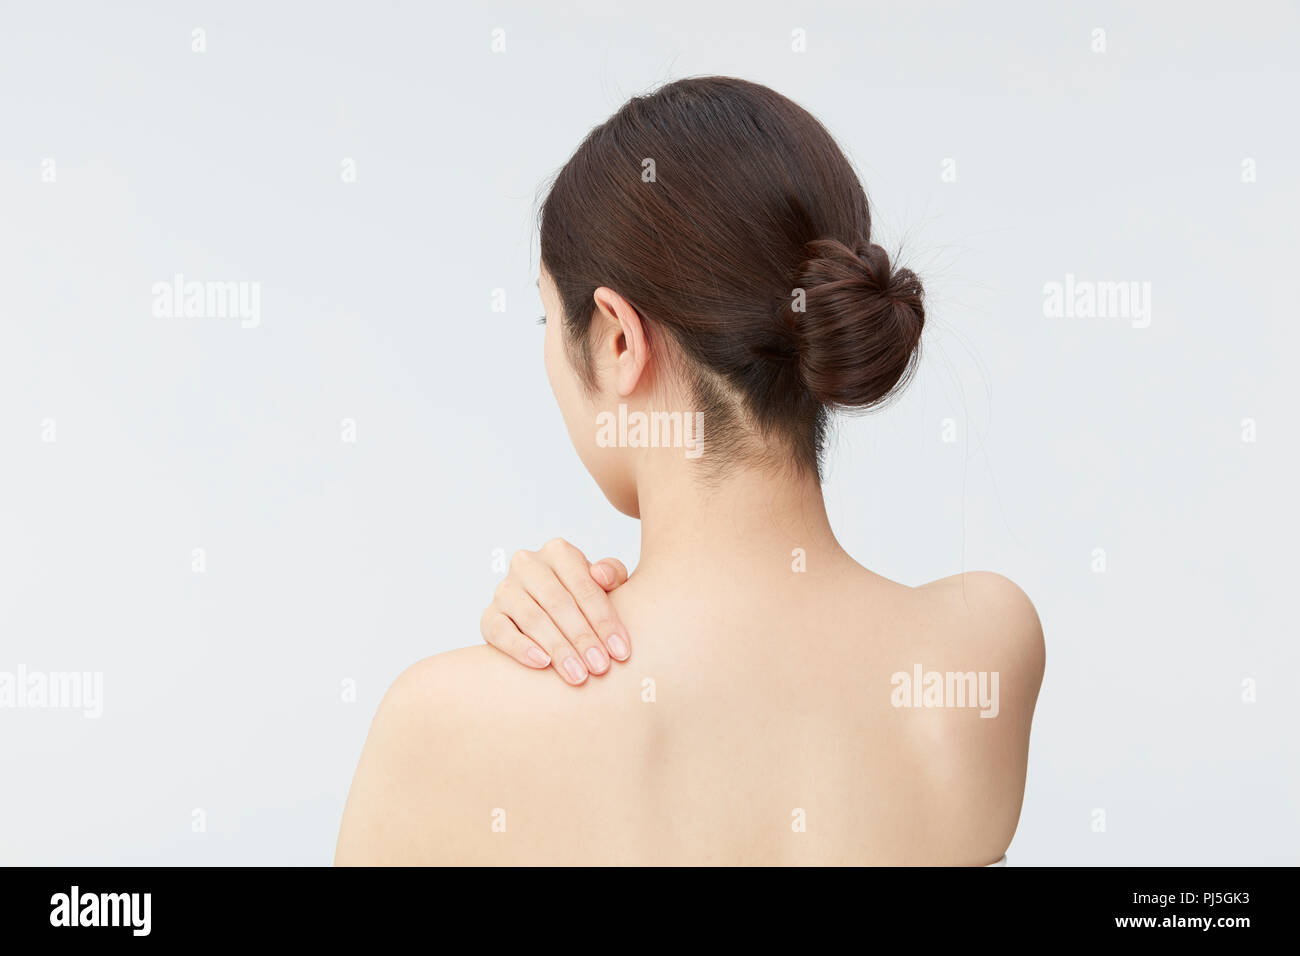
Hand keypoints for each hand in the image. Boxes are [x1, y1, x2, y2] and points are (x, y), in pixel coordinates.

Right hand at [480, 539, 630, 685]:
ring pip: (532, 618)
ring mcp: (505, 589)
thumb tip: (602, 575)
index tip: (621, 651)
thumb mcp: (605, 585)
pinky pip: (501, 632)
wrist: (553, 618)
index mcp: (559, 551)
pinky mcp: (489, 616)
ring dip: (558, 649)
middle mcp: (527, 564)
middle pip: (558, 603)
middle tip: (600, 667)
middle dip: (583, 638)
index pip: (585, 586)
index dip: (605, 620)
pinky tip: (542, 664)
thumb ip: (612, 575)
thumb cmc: (585, 601)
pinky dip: (521, 648)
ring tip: (578, 675)